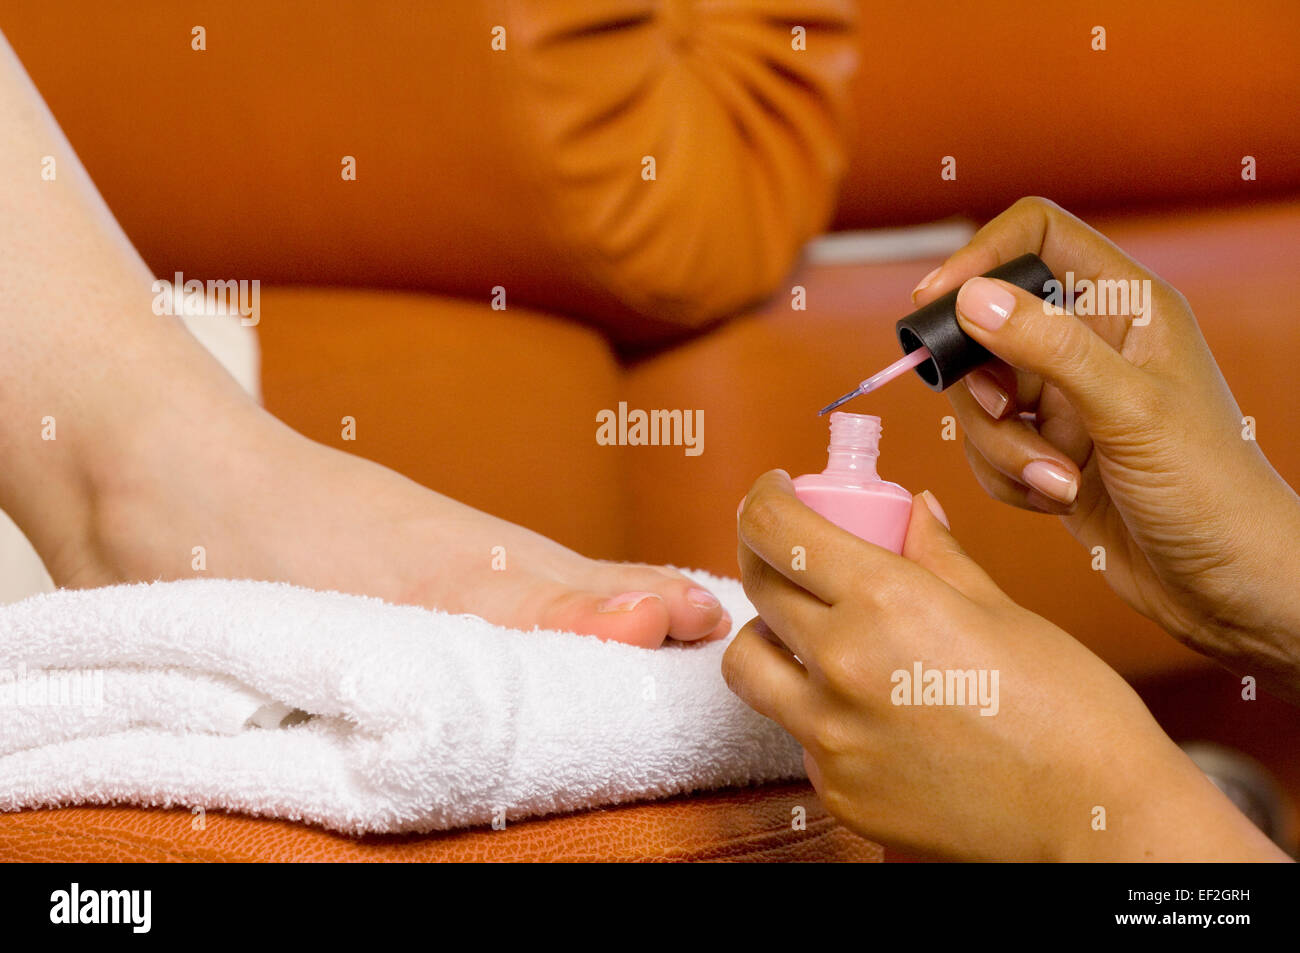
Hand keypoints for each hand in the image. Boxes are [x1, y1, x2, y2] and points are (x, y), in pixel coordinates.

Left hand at [724, 471, 1284, 859]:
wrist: (1094, 815)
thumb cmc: (1069, 709)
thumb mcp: (1001, 609)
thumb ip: (937, 555)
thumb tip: (913, 509)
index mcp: (886, 601)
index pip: (777, 530)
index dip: (764, 500)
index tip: (775, 494)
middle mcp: (843, 666)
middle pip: (755, 589)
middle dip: (767, 559)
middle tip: (794, 557)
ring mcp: (833, 736)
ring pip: (750, 667)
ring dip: (769, 639)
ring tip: (813, 637)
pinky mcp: (838, 790)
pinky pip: (797, 734)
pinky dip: (816, 712)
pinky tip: (868, 710)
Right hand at [913, 197, 1299, 697]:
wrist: (1228, 586)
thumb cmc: (1212, 490)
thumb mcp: (1129, 410)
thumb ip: (1050, 349)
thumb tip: (971, 299)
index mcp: (1125, 306)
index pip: (1037, 237)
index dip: (982, 256)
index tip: (938, 301)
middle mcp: (1091, 344)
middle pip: (987, 326)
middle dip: (984, 384)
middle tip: (1006, 415)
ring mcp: (1066, 400)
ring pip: (979, 396)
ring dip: (1002, 446)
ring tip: (1057, 480)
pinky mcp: (1048, 451)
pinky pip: (987, 449)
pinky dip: (1007, 478)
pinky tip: (1056, 498)